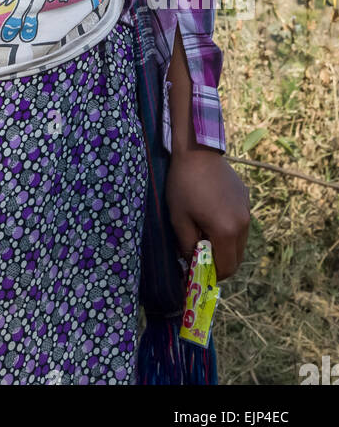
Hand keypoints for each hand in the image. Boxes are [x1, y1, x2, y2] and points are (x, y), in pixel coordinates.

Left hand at [165, 148, 250, 281]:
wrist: (197, 151)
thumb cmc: (183, 185)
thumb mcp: (179, 219)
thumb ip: (187, 246)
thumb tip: (190, 265)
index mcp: (227, 231)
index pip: (227, 267)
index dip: (213, 275)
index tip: (198, 273)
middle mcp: (243, 224)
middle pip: (236, 257)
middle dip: (219, 262)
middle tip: (200, 256)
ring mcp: (247, 211)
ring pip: (239, 241)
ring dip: (225, 245)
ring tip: (204, 233)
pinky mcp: (246, 199)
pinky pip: (240, 223)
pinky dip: (229, 228)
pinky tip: (211, 213)